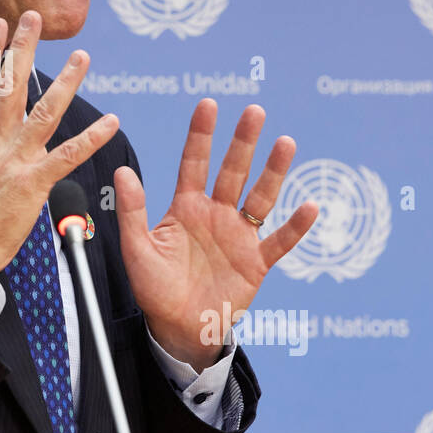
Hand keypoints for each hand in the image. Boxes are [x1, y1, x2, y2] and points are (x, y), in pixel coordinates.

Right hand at [0, 10, 119, 272]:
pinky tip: (110, 123)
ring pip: (44, 112)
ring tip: (82, 57)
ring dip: (66, 83)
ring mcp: (15, 160)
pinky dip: (91, 138)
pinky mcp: (34, 184)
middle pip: (10, 86)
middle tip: (32, 17)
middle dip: (21, 49)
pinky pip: (68, 156)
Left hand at [114, 99, 318, 371]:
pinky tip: (310, 205)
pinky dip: (295, 226)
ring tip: (286, 143)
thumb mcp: (136, 248)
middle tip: (255, 111)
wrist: (178, 327)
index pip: (194, 163)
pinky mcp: (256, 262)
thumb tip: (123, 172)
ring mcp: (238, 236)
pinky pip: (279, 241)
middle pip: (232, 171)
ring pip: (260, 197)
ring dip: (274, 172)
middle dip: (243, 142)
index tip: (209, 104)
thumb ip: (132, 211)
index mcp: (186, 207)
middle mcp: (216, 214)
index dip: (201, 135)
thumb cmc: (154, 287)